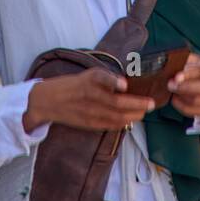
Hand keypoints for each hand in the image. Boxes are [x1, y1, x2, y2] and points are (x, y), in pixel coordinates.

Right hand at [24, 68, 155, 132]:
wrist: (48, 101)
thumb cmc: (72, 84)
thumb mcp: (87, 75)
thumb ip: (106, 79)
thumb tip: (127, 84)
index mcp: (88, 80)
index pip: (101, 79)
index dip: (113, 81)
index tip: (124, 85)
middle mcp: (89, 95)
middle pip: (115, 102)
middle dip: (136, 104)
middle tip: (151, 103)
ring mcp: (88, 112)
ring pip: (114, 116)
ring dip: (133, 115)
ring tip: (144, 112)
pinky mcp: (87, 123)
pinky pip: (108, 125)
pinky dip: (122, 123)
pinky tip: (131, 119)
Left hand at [168, 53, 199, 120]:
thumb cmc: (197, 68)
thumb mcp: (192, 60)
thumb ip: (184, 61)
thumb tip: (173, 65)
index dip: (190, 74)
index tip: (177, 77)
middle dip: (185, 87)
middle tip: (171, 84)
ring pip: (197, 101)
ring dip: (181, 96)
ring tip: (172, 90)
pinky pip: (193, 111)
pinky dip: (181, 106)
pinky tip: (175, 98)